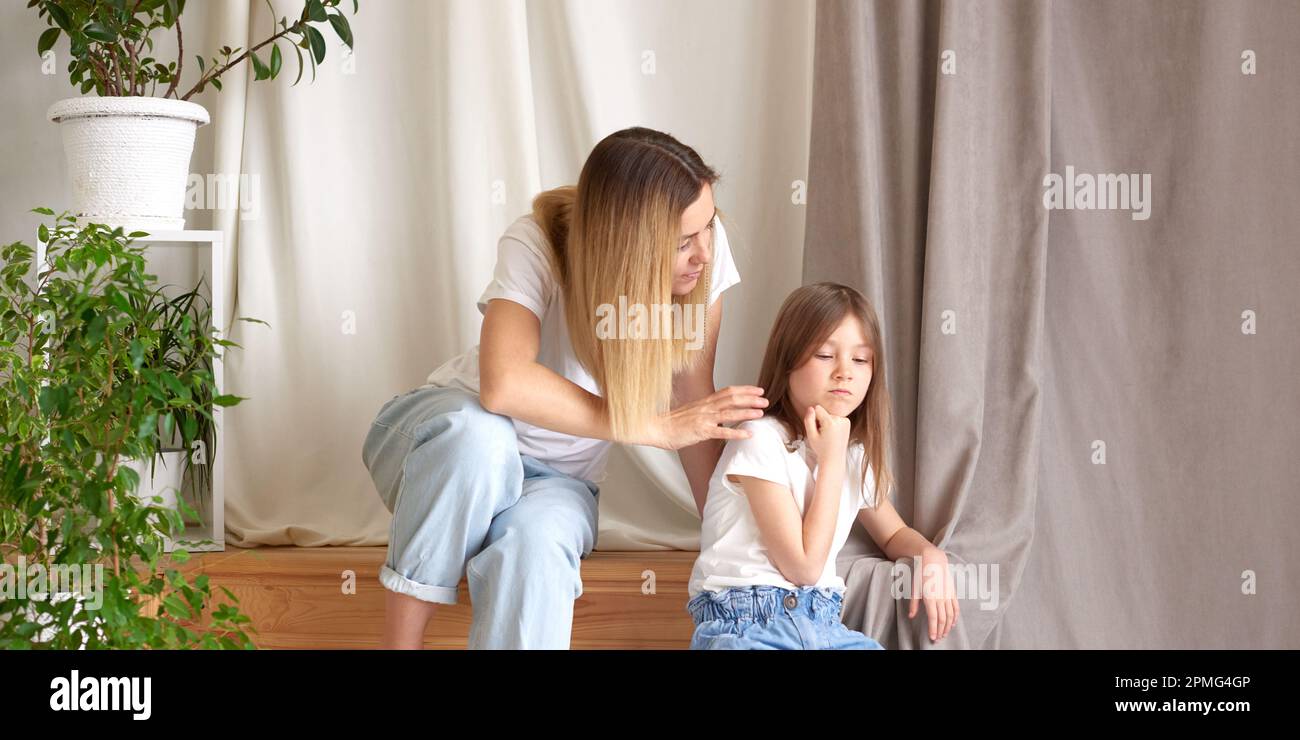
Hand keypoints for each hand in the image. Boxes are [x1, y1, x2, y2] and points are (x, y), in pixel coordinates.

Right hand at [646, 385, 767, 449]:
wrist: (656, 428)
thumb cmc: (672, 424)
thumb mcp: (692, 413)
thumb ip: (706, 412)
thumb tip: (719, 415)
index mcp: (704, 402)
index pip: (728, 391)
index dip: (745, 389)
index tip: (758, 390)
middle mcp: (706, 407)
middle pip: (732, 398)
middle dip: (751, 398)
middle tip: (765, 399)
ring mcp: (704, 419)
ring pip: (730, 412)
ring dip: (747, 412)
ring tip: (761, 412)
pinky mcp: (701, 431)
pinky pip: (722, 432)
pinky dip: (736, 433)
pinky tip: (748, 434)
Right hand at [802, 404, 848, 464]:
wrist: (834, 458)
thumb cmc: (822, 449)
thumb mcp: (811, 435)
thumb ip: (809, 420)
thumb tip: (810, 408)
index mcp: (831, 422)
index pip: (817, 409)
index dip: (814, 418)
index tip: (817, 429)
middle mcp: (840, 420)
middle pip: (824, 412)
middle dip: (821, 421)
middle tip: (822, 434)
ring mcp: (845, 421)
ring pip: (829, 415)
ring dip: (827, 423)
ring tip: (828, 435)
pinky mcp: (847, 422)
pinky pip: (835, 418)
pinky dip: (833, 424)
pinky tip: (833, 433)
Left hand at [909, 546, 959, 642]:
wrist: (933, 560)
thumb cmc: (921, 573)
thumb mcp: (914, 588)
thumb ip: (913, 604)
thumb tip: (911, 617)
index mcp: (930, 597)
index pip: (933, 618)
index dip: (933, 629)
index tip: (933, 638)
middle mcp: (940, 598)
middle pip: (943, 619)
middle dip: (940, 631)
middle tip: (938, 640)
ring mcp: (948, 595)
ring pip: (950, 615)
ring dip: (948, 626)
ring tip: (944, 634)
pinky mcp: (952, 592)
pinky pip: (956, 608)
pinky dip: (955, 617)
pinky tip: (953, 624)